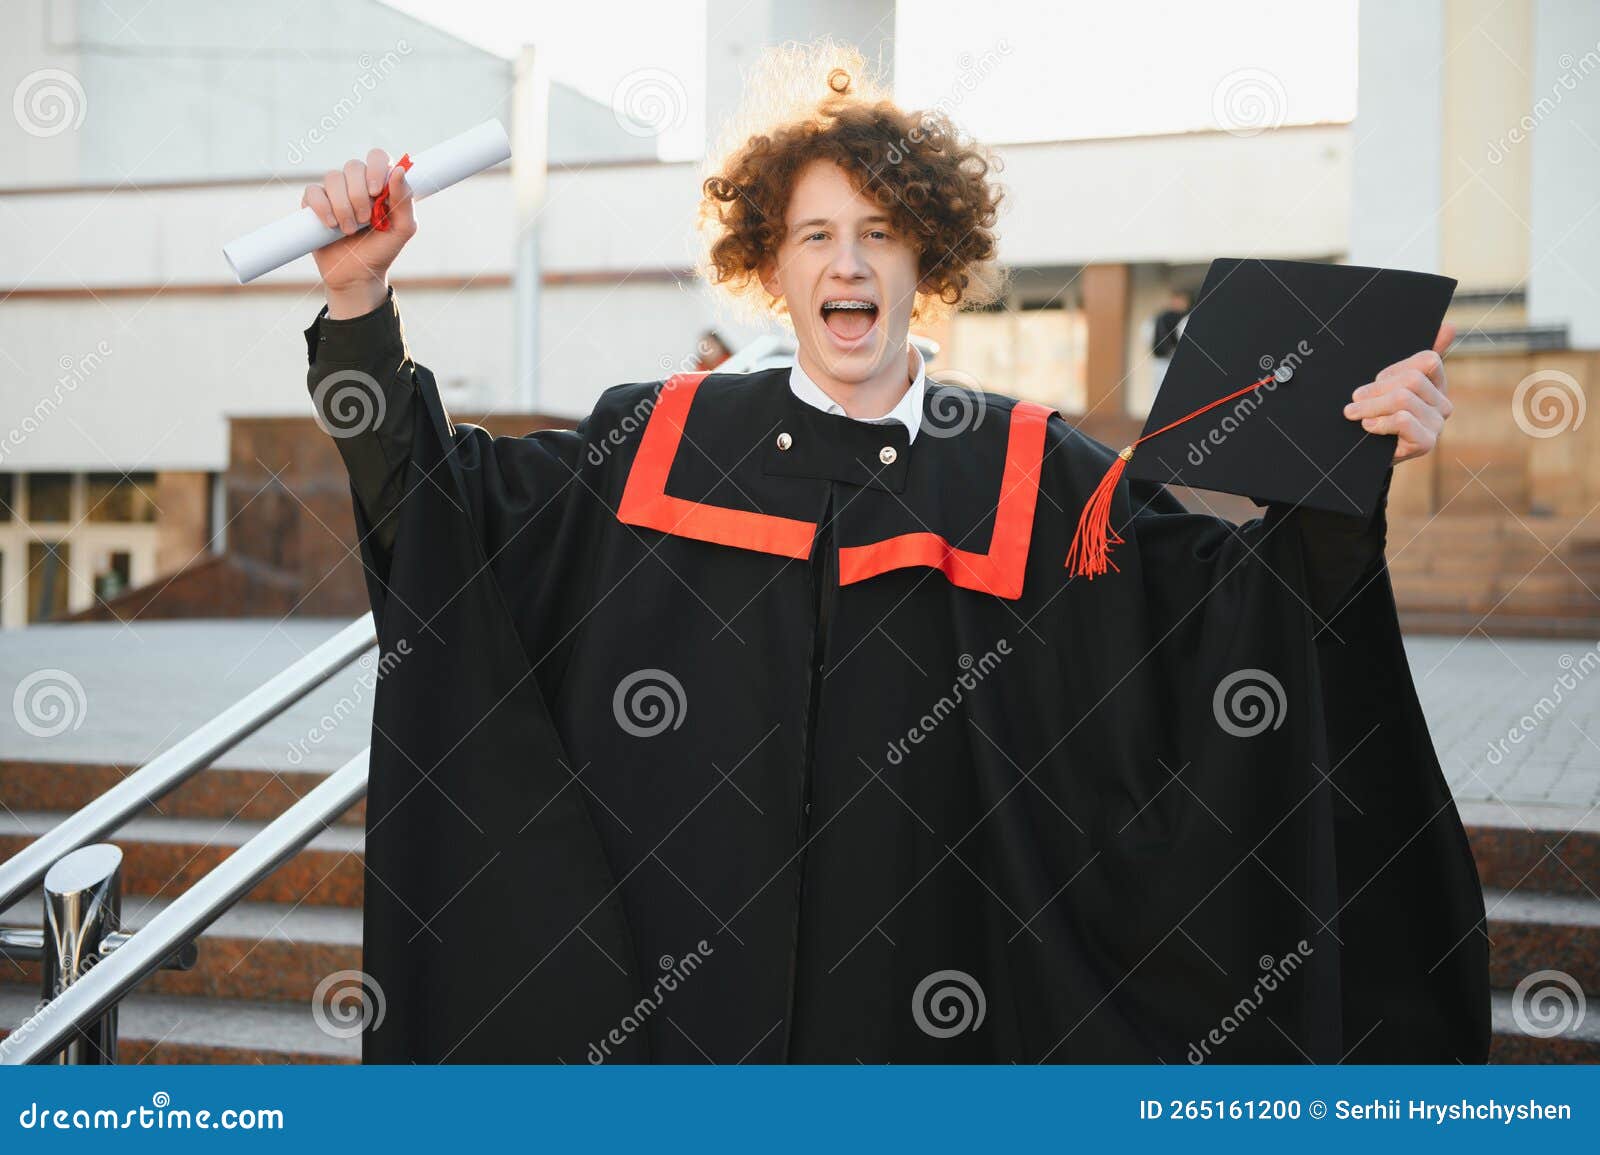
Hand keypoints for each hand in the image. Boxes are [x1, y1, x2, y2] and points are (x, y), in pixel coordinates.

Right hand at [301, 149, 415, 298]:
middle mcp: (356, 183)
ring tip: (349, 230)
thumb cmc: (382, 249)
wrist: (357, 275)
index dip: (375, 168)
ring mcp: (334, 192)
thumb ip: (405, 200)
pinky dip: (322, 207)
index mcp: (379, 183)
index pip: (376, 156)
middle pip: (353, 166)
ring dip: (343, 206)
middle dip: (359, 195)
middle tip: (365, 220)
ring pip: (333, 178)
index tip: (376, 192)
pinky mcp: (314, 203)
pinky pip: (313, 191)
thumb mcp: (402, 229)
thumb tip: (398, 170)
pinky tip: (331, 225)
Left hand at [1343, 322, 1455, 463]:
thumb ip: (1416, 359)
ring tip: (1355, 414)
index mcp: (1437, 385)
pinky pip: (1403, 420)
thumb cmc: (1379, 415)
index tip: (1375, 382)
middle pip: (1410, 380)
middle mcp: (1442, 404)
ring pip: (1403, 399)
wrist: (1367, 453)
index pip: (1426, 361)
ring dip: (1371, 407)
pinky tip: (1368, 427)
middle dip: (1376, 389)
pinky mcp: (1426, 443)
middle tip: (1354, 401)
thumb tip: (1449, 327)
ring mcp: (1436, 425)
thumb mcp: (1391, 385)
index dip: (1394, 370)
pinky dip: (1379, 422)